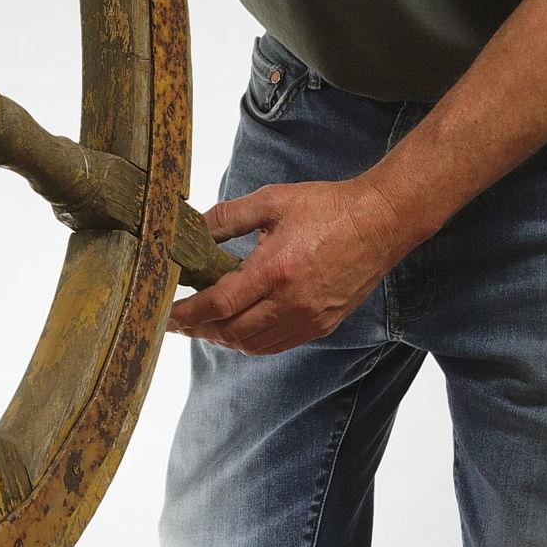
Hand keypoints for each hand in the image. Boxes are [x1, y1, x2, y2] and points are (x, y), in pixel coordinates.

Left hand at [166, 177, 407, 355]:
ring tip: (202, 324)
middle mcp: (291, 302)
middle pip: (231, 332)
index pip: (219, 304)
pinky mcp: (322, 325)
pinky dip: (251, 342)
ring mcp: (308, 318)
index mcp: (275, 270)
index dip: (187, 313)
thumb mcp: (272, 202)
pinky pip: (277, 345)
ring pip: (253, 345)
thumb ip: (228, 217)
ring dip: (223, 339)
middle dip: (198, 329)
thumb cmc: (328, 207)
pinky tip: (238, 328)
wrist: (381, 221)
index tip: (165, 314)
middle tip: (176, 320)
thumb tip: (191, 227)